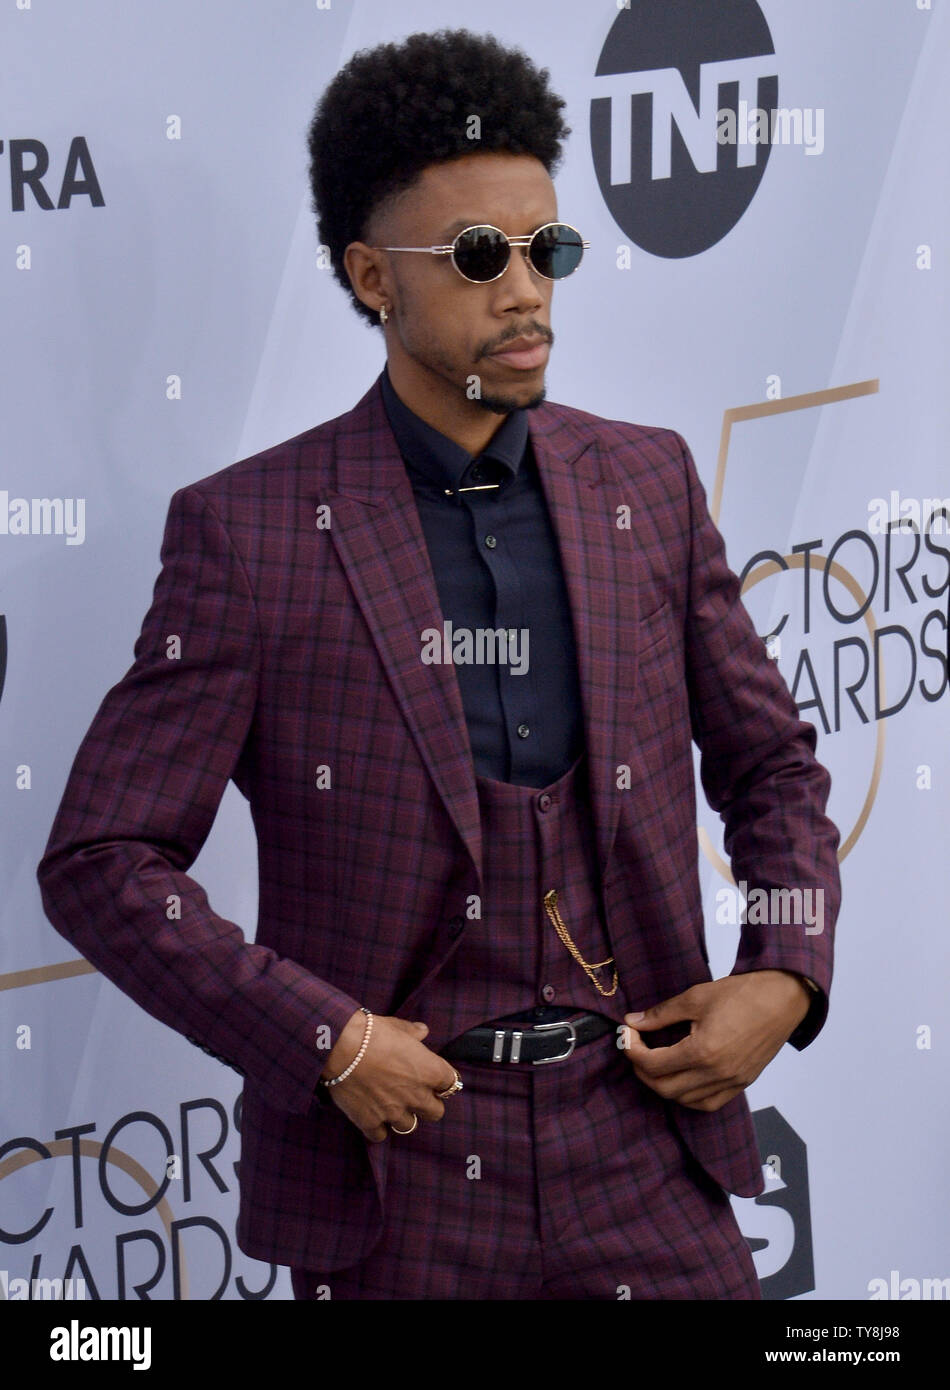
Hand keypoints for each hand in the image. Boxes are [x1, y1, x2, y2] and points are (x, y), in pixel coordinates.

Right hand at [321, 1010, 458, 1142]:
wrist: (341, 1047)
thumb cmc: (372, 1033)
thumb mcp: (397, 1026)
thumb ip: (413, 1032)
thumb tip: (422, 1031)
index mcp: (430, 1070)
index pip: (451, 1083)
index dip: (442, 1081)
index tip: (434, 1078)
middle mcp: (416, 1095)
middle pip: (436, 1112)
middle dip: (428, 1104)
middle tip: (415, 1094)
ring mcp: (394, 1111)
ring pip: (409, 1126)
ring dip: (402, 1116)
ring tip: (391, 1105)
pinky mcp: (371, 1121)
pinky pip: (380, 1135)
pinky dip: (377, 1127)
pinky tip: (372, 1115)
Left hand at [620, 970, 811, 1111]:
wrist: (781, 998)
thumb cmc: (742, 994)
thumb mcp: (695, 997)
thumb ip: (661, 1014)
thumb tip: (633, 1021)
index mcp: (703, 1052)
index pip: (653, 1065)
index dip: (632, 1050)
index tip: (628, 1034)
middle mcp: (717, 1074)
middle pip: (664, 1088)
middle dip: (642, 1070)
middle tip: (636, 1049)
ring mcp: (731, 1082)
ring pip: (685, 1100)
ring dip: (663, 1085)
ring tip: (656, 1062)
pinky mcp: (742, 1084)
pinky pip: (709, 1103)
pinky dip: (689, 1097)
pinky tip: (681, 1079)